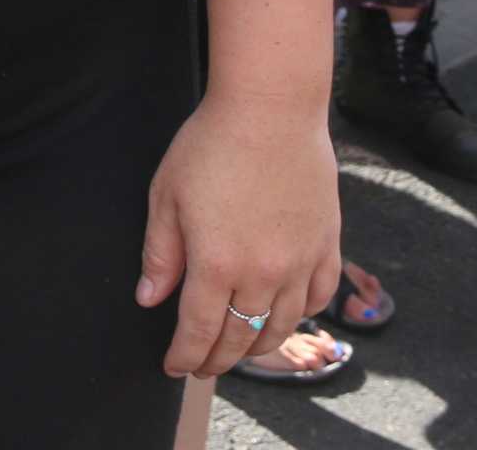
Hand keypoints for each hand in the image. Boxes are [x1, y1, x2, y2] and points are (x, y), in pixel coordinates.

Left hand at [137, 93, 340, 379]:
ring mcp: (300, 261)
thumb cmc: (211, 144)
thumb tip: (149, 298)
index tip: (175, 367)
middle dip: (217, 360)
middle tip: (203, 367)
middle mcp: (262, 274)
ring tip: (240, 350)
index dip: (185, 356)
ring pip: (281, 325)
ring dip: (258, 347)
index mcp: (216, 264)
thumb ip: (160, 254)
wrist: (271, 109)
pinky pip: (318, 297)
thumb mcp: (166, 196)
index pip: (198, 330)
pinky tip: (286, 315)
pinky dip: (302, 315)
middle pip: (239, 337)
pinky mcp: (326, 244)